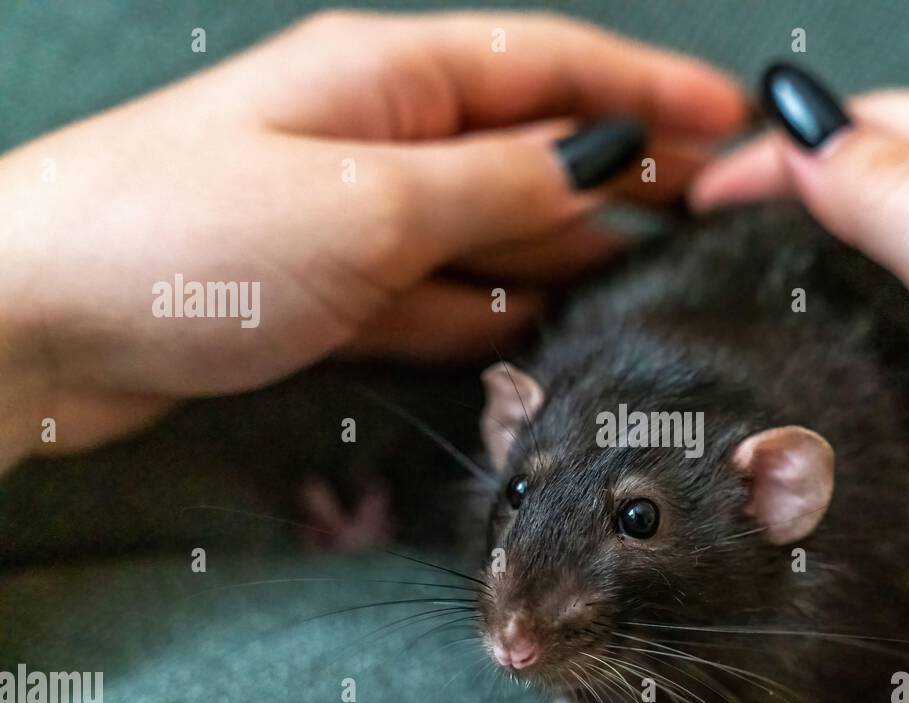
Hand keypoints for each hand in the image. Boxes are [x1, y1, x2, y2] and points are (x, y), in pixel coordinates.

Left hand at [0, 10, 745, 466]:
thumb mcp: (368, 204)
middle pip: (531, 148)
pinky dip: (495, 310)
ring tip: (657, 273)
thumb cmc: (182, 240)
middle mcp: (380, 138)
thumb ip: (495, 186)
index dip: (652, 88)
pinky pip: (441, 295)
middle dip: (627, 172)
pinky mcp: (330, 292)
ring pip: (492, 228)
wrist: (34, 326)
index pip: (551, 67)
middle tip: (720, 211)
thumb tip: (602, 161)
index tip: (735, 115)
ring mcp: (355, 218)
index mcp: (390, 80)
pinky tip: (547, 325)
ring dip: (570, 247)